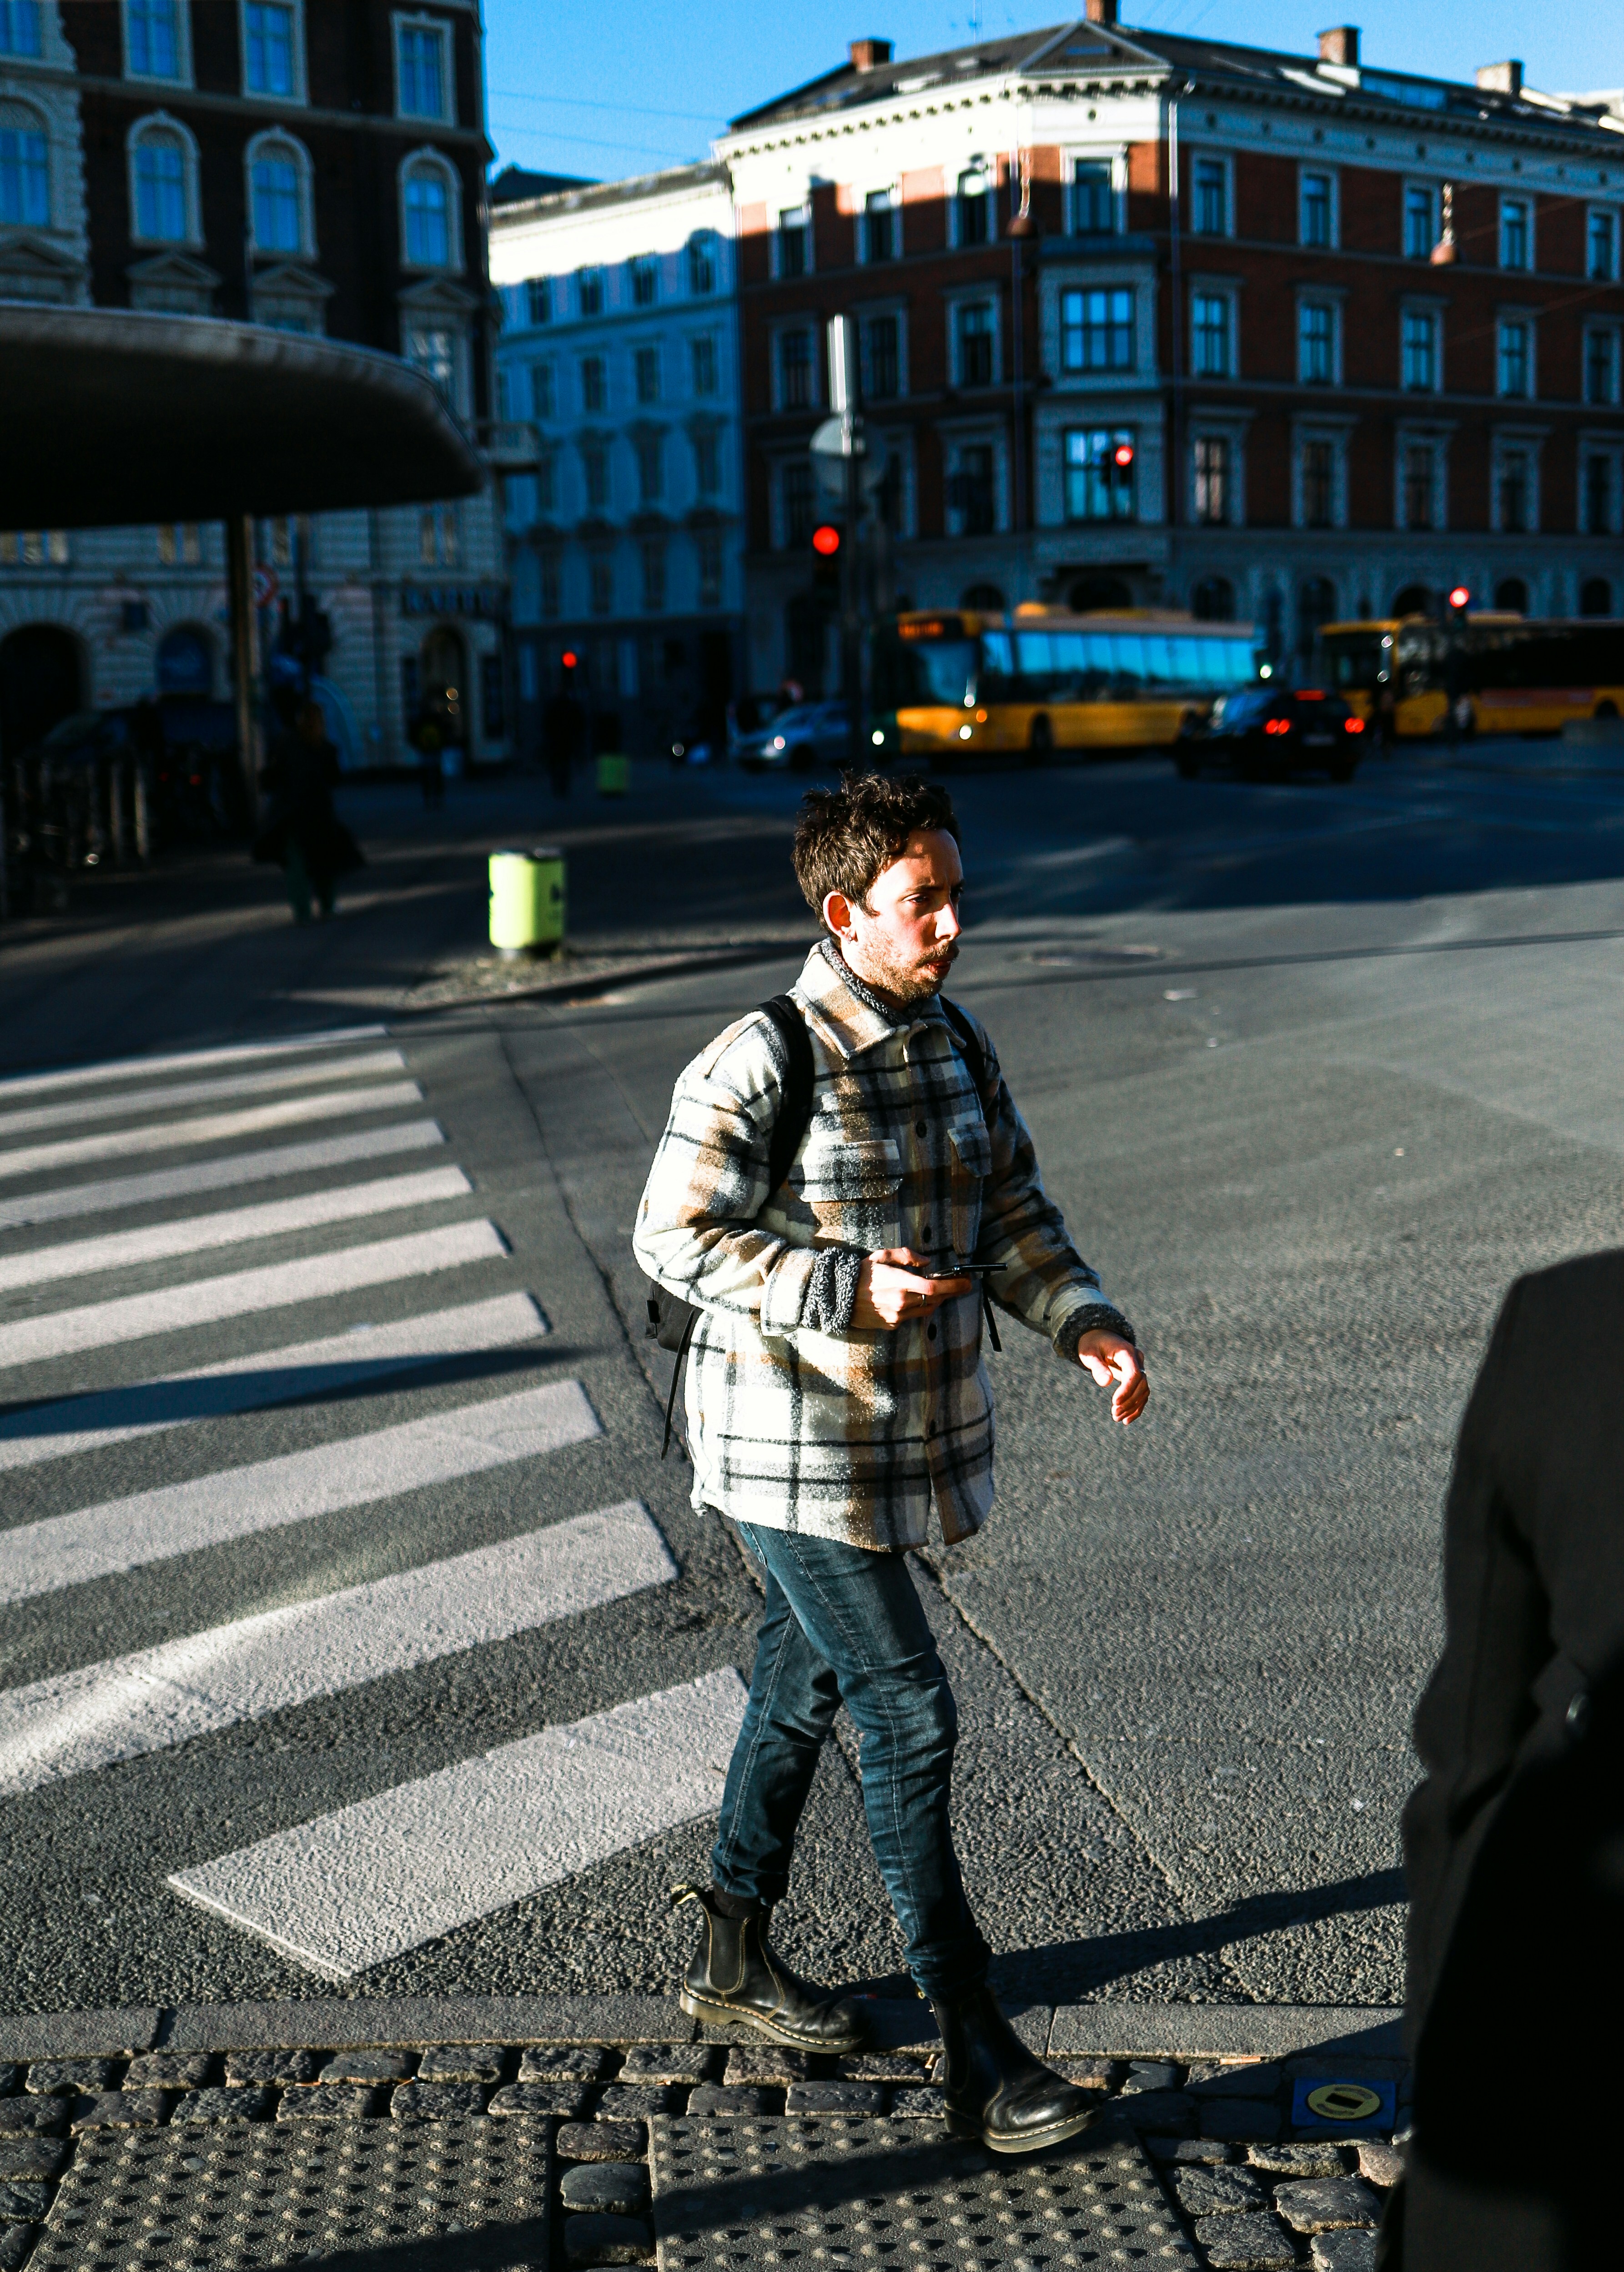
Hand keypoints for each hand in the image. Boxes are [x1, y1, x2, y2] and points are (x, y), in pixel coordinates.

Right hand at [850, 1247, 971, 1329]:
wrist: (837, 1296)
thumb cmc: (859, 1273)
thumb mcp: (881, 1256)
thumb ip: (906, 1256)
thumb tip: (927, 1262)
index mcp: (899, 1282)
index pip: (935, 1286)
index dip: (954, 1285)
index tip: (967, 1282)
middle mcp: (900, 1302)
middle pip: (935, 1299)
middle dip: (950, 1292)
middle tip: (961, 1285)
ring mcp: (896, 1316)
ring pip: (926, 1309)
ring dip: (936, 1300)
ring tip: (938, 1290)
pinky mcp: (892, 1325)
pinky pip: (912, 1317)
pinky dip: (918, 1307)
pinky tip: (914, 1299)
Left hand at [1077, 1330, 1148, 1423]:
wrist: (1098, 1336)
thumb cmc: (1091, 1344)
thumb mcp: (1089, 1353)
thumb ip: (1097, 1367)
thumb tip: (1106, 1382)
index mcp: (1127, 1352)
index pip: (1134, 1373)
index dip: (1127, 1390)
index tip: (1115, 1402)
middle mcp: (1137, 1360)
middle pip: (1141, 1384)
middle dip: (1129, 1401)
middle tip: (1114, 1414)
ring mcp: (1139, 1368)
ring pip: (1143, 1391)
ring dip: (1133, 1407)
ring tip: (1117, 1418)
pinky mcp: (1137, 1377)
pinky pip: (1141, 1393)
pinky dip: (1136, 1407)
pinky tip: (1127, 1419)